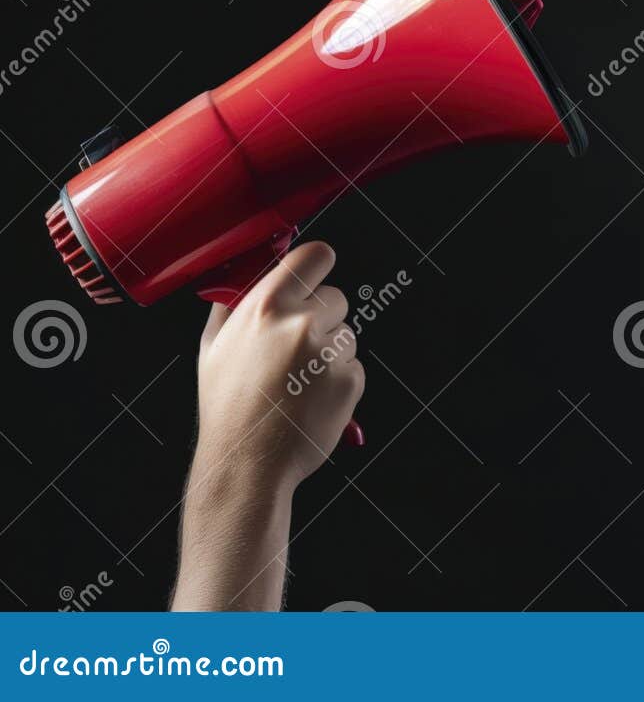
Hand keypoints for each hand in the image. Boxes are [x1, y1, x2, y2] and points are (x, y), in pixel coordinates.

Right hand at [194, 241, 363, 490]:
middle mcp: (301, 324)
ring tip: (296, 383)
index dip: (317, 265)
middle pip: (336, 297)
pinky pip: (354, 366)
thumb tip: (252, 269)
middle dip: (322, 317)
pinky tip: (311, 399)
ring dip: (330, 352)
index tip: (314, 275)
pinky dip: (339, 380)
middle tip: (294, 350)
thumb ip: (234, 303)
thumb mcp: (214, 346)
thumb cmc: (228, 404)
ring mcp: (329, 353)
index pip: (315, 256)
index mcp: (266, 307)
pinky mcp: (350, 380)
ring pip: (346, 335)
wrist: (248, 461)